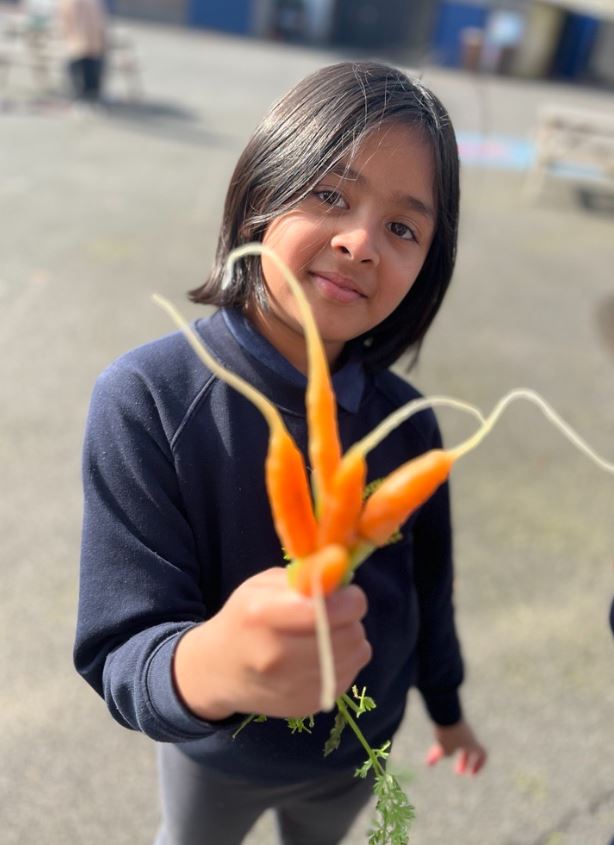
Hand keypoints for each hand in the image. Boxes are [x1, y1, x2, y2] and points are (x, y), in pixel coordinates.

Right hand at [173, 567, 371, 720]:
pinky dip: (346, 661)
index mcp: (263, 616)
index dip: (349, 598)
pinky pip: (351, 675)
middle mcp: (279, 655)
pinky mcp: (309, 706)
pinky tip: (323, 655)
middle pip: (350, 633)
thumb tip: (342, 578)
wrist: (218, 672)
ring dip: (352, 639)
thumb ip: (302, 579)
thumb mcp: (259, 587)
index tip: (346, 593)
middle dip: (351, 617)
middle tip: (337, 613)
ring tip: (330, 633)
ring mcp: (294, 686)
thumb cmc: (242, 619)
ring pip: (358, 654)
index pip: (328, 610)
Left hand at [425, 718, 486, 774]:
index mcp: (472, 743)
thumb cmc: (449, 733)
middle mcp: (467, 735)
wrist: (445, 712)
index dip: (479, 764)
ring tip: (436, 762)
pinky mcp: (449, 722)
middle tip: (458, 772)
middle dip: (463, 761)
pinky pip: (445, 737)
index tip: (471, 773)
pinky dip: (439, 746)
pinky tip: (432, 754)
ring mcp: (458, 728)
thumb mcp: (447, 748)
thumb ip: (446, 752)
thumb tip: (446, 751)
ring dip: (448, 753)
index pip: (482, 754)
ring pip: (455, 743)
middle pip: (468, 750)